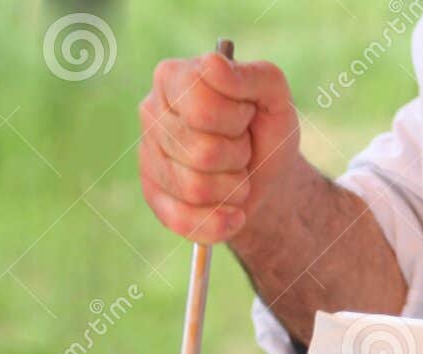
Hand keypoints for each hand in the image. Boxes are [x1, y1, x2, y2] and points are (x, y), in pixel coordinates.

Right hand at [138, 50, 300, 244]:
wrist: (264, 177)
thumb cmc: (265, 131)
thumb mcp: (274, 98)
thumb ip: (252, 75)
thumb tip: (211, 63)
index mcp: (174, 77)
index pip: (202, 108)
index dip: (236, 119)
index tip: (245, 114)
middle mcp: (151, 113)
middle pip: (202, 153)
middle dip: (238, 156)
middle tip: (241, 147)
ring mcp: (148, 157)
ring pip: (195, 189)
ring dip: (233, 188)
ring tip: (236, 174)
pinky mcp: (153, 197)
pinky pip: (186, 220)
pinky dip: (221, 222)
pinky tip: (233, 212)